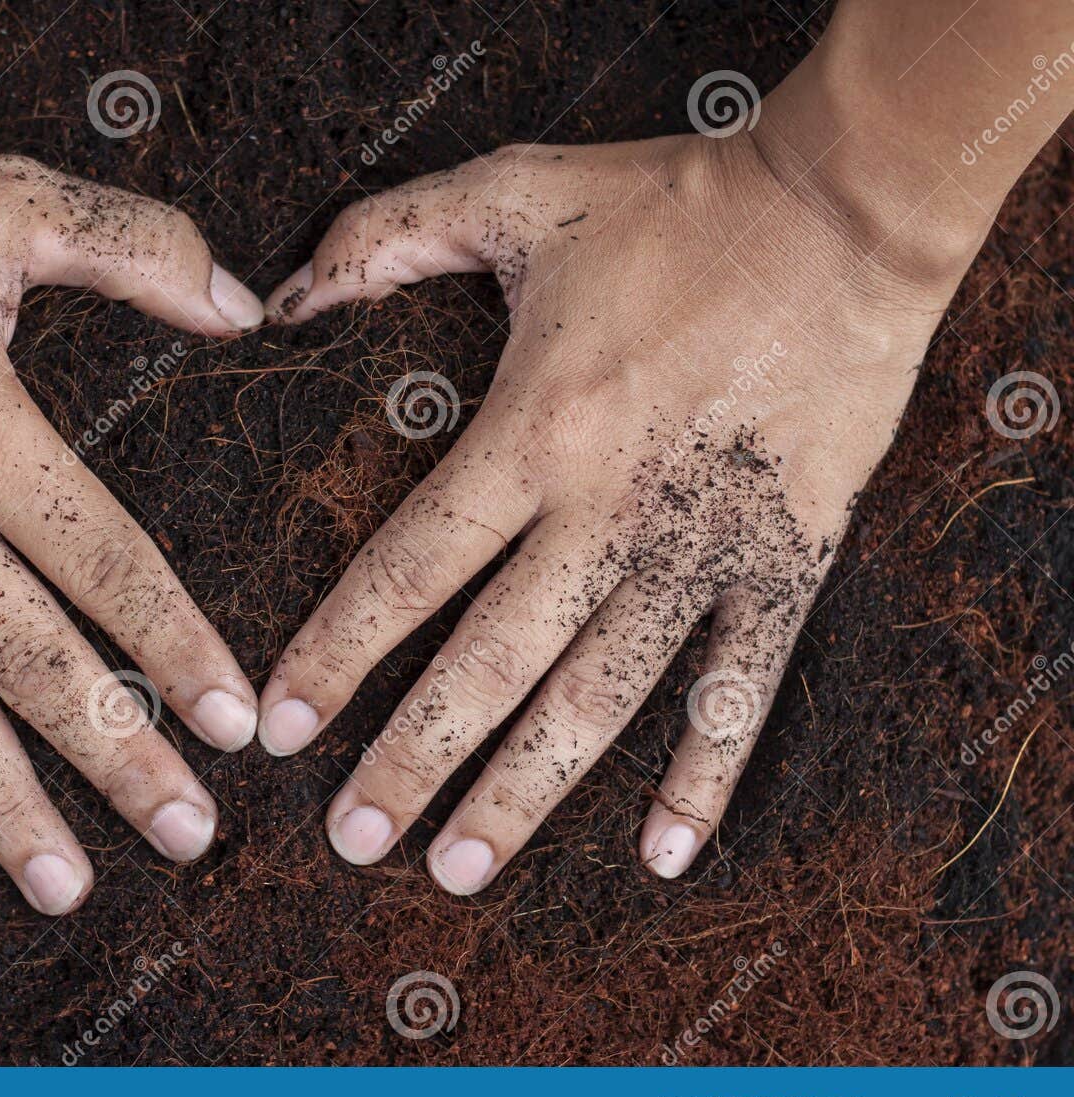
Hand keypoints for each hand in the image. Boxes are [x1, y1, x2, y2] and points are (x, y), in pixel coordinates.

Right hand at [0, 146, 264, 912]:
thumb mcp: (2, 202)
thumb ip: (138, 249)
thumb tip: (246, 306)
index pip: (107, 565)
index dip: (178, 648)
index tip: (238, 724)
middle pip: (36, 662)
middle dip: (117, 755)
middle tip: (188, 835)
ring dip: (2, 802)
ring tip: (66, 885)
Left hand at [257, 128, 966, 890]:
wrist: (848, 213)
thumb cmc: (676, 204)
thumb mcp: (514, 192)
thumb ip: (385, 237)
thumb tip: (285, 299)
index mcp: (534, 431)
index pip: (409, 567)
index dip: (339, 653)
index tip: (285, 726)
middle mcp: (608, 511)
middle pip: (490, 664)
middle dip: (414, 760)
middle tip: (355, 840)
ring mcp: (700, 551)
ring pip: (599, 700)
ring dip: (526, 792)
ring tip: (459, 868)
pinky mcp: (784, 564)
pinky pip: (739, 691)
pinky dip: (703, 777)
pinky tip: (659, 854)